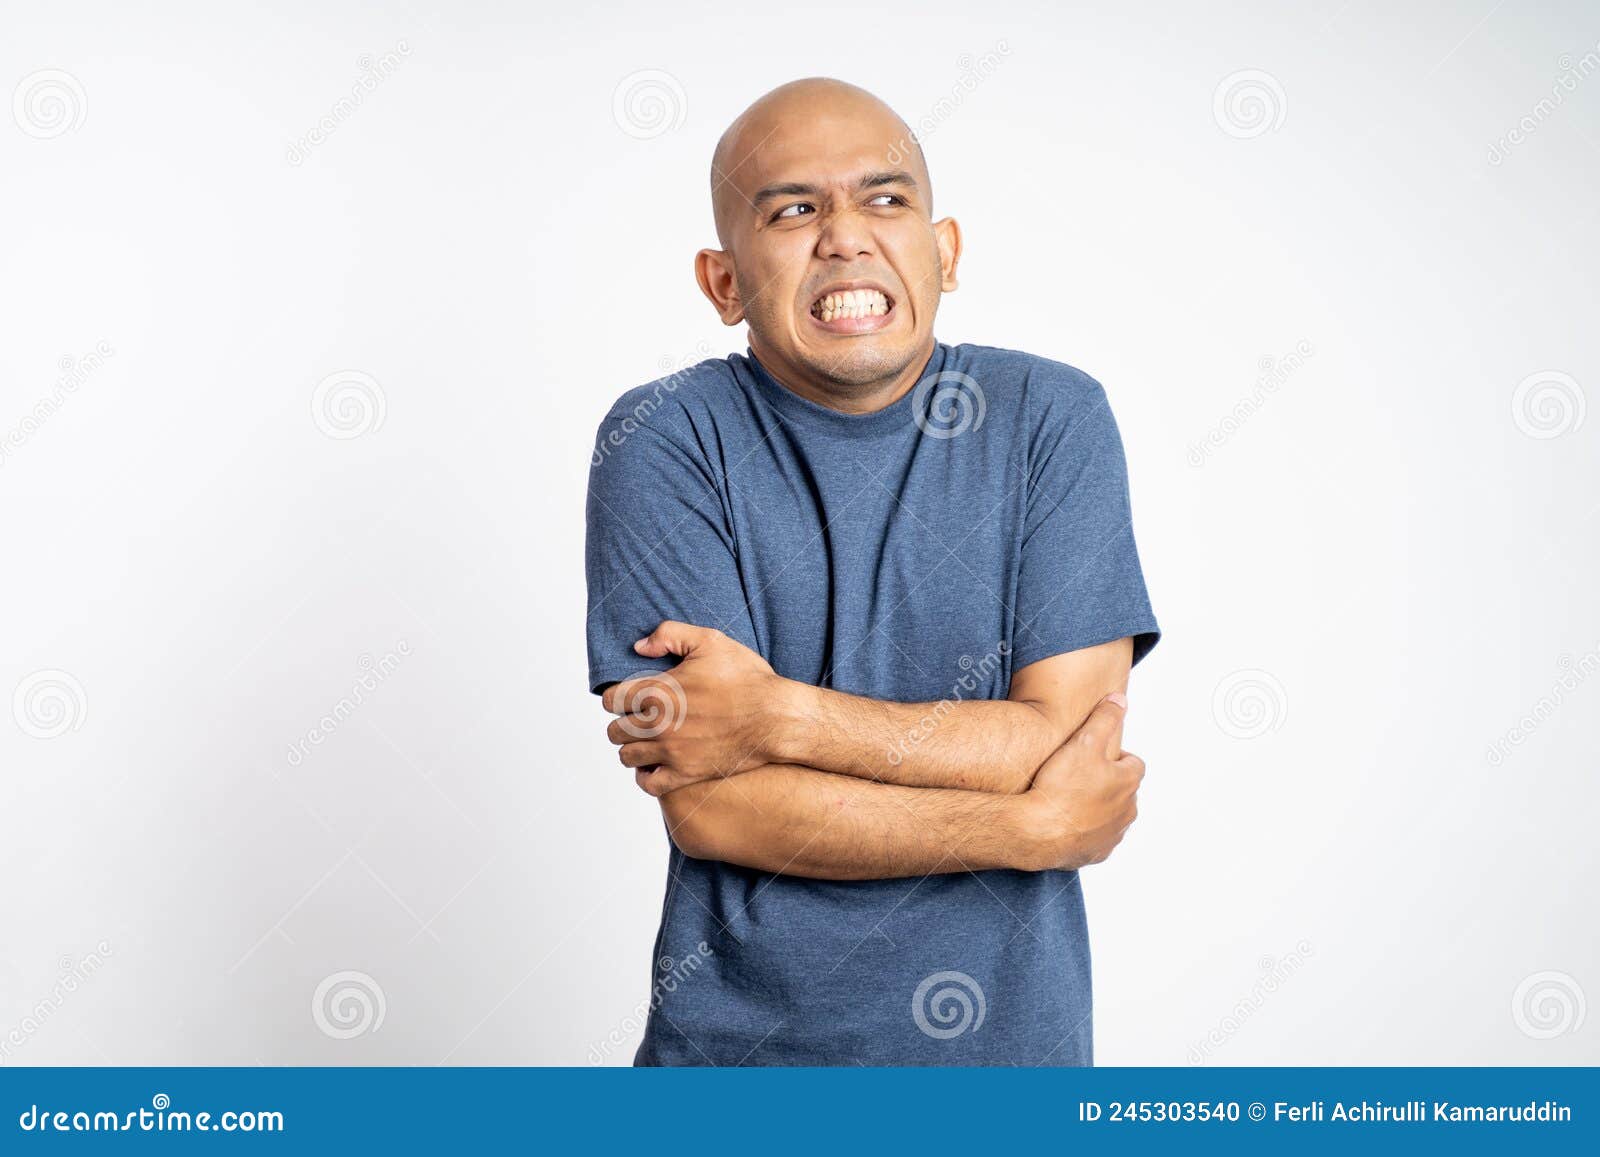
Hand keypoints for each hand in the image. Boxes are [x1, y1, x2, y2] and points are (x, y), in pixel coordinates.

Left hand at [601, 621, 795, 795]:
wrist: (775, 717)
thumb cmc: (747, 678)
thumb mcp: (710, 641)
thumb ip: (669, 635)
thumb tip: (639, 646)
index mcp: (658, 690)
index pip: (611, 700)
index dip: (617, 696)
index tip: (630, 697)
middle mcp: (658, 724)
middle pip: (614, 731)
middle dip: (624, 723)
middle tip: (640, 719)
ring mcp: (671, 752)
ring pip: (627, 757)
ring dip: (633, 748)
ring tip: (648, 741)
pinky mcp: (686, 773)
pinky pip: (649, 784)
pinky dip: (646, 776)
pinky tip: (656, 765)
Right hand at [1016, 692, 1143, 869]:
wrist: (1037, 830)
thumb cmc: (1060, 785)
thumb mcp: (1083, 740)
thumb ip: (1104, 717)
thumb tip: (1120, 699)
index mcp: (1128, 782)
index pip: (1134, 764)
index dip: (1115, 758)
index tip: (1093, 756)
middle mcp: (1127, 811)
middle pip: (1123, 791)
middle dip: (1106, 783)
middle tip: (1077, 776)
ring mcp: (1112, 835)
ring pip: (1111, 817)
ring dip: (1097, 808)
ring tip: (1068, 799)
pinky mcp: (1096, 853)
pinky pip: (1096, 839)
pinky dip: (1084, 831)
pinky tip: (1064, 822)